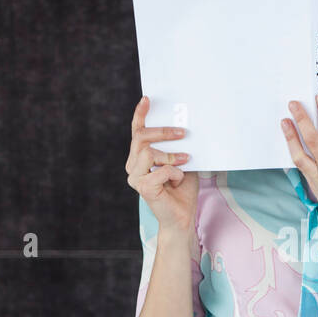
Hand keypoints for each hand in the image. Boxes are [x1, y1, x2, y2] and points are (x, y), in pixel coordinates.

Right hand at [125, 96, 197, 230]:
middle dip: (162, 131)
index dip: (140, 115)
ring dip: (171, 156)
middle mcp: (133, 165)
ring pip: (148, 152)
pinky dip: (174, 173)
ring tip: (185, 162)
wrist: (183, 217)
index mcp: (139, 157)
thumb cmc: (182, 189)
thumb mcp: (183, 161)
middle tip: (182, 132)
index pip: (137, 132)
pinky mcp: (143, 187)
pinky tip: (178, 181)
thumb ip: (178, 147)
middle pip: (141, 137)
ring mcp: (135, 177)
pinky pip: (160, 170)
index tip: (148, 99)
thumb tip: (184, 127)